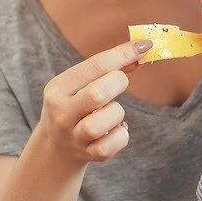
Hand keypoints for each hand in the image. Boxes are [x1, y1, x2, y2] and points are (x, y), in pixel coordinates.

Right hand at [34, 40, 150, 164]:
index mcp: (58, 88)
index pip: (95, 65)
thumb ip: (106, 68)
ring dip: (117, 114)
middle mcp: (61, 112)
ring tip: (112, 113)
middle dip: (118, 84)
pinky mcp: (87, 155)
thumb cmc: (75, 106)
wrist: (56, 146)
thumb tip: (141, 49)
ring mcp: (73, 136)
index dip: (124, 54)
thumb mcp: (79, 84)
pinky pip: (111, 146)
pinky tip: (116, 130)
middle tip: (119, 84)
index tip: (145, 45)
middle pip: (98, 94)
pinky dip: (121, 136)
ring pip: (104, 123)